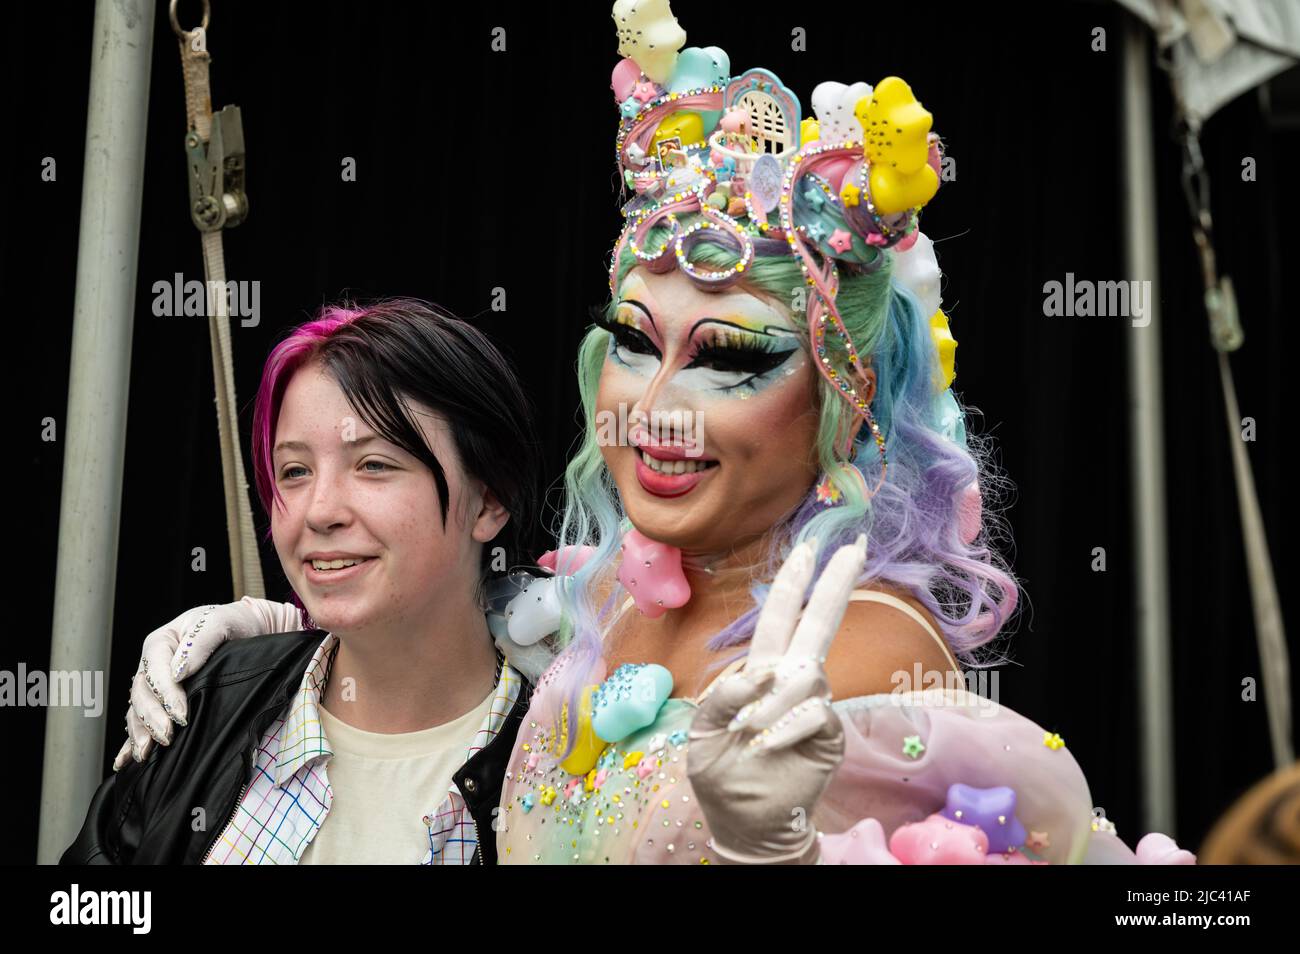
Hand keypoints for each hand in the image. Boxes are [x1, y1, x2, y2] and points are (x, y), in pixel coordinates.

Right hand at [113, 596, 303, 769]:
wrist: (248, 629)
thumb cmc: (233, 623)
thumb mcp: (219, 623)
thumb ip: (199, 643)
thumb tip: (178, 672)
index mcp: (161, 643)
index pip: (154, 671)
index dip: (165, 694)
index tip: (181, 714)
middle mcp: (152, 665)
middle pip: (141, 694)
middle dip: (152, 718)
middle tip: (168, 737)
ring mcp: (155, 685)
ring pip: (137, 711)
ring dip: (140, 733)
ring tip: (147, 754)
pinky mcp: (163, 702)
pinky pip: (141, 722)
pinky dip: (131, 742)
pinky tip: (124, 761)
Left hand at [687, 535, 866, 862]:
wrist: (745, 824)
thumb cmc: (722, 773)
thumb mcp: (703, 732)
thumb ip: (722, 697)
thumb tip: (760, 674)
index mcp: (759, 672)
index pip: (778, 618)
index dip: (793, 583)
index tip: (810, 548)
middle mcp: (791, 681)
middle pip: (818, 623)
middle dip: (834, 584)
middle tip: (855, 547)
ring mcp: (813, 707)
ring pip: (806, 675)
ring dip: (772, 703)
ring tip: (751, 734)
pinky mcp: (828, 735)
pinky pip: (814, 713)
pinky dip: (786, 727)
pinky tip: (767, 746)